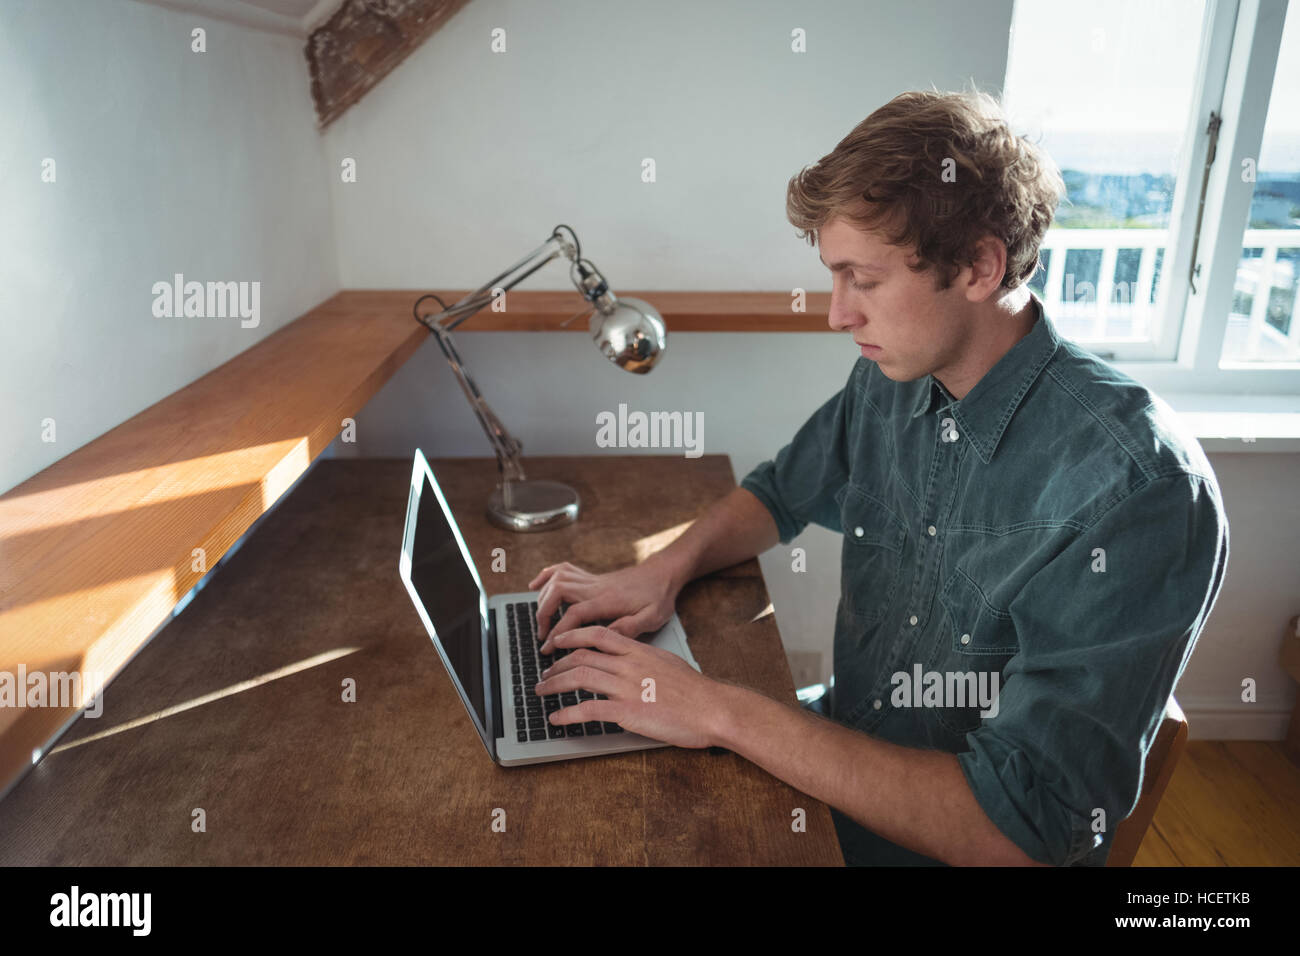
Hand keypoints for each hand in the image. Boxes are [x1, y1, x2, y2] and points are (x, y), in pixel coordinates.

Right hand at [529, 558, 680, 652]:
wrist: (664, 573)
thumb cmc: (659, 596)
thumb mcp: (652, 616)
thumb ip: (630, 627)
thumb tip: (605, 638)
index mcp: (608, 600)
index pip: (574, 613)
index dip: (558, 631)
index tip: (548, 648)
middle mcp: (596, 586)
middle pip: (558, 591)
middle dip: (543, 613)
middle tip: (542, 637)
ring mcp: (592, 580)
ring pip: (558, 579)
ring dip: (543, 597)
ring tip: (540, 620)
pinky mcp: (592, 578)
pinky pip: (563, 569)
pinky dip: (546, 576)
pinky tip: (536, 585)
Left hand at [533, 626, 726, 748]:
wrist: (712, 708)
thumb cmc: (696, 690)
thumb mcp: (667, 662)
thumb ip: (645, 659)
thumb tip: (632, 658)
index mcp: (638, 651)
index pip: (597, 634)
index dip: (572, 635)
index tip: (558, 641)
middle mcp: (628, 665)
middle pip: (581, 656)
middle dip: (557, 664)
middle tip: (544, 673)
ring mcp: (626, 687)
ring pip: (579, 678)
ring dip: (554, 684)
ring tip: (541, 691)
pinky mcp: (627, 711)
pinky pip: (588, 710)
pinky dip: (567, 714)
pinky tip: (556, 719)